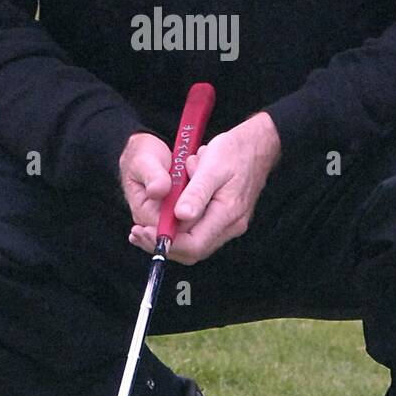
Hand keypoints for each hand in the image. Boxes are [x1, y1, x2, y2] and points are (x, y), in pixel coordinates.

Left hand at [127, 112, 280, 264]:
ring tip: (144, 228)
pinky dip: (178, 227)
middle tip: (138, 233)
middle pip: (192, 250)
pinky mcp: (224, 218)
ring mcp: (229, 224)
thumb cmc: (234, 151)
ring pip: (194, 243)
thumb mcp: (212, 166)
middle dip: (163, 244)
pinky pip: (198, 231)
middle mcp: (231, 225)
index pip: (194, 244)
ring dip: (169, 236)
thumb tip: (181, 217)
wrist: (257, 145)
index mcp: (228, 214)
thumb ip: (197, 193)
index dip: (167, 242)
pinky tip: (164, 217)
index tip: (144, 231)